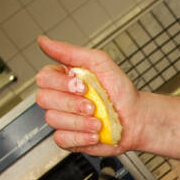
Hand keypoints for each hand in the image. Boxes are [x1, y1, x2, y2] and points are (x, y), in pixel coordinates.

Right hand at [35, 35, 146, 154]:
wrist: (136, 118)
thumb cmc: (120, 91)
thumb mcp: (99, 62)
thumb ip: (70, 52)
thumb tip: (44, 41)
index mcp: (63, 79)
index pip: (43, 78)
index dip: (61, 84)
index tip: (83, 86)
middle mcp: (60, 98)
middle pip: (44, 99)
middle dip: (72, 103)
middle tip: (92, 105)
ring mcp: (63, 119)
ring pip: (53, 120)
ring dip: (79, 121)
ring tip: (98, 121)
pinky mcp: (69, 138)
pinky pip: (61, 139)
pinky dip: (80, 137)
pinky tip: (94, 133)